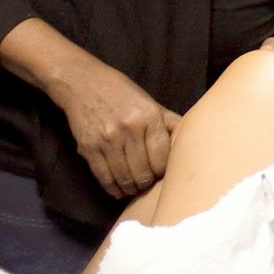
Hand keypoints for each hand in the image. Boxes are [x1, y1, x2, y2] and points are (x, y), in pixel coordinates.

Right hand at [47, 63, 179, 199]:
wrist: (83, 83)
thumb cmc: (122, 93)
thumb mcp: (150, 102)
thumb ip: (169, 123)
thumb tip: (191, 141)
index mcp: (149, 116)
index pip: (162, 158)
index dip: (163, 172)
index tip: (162, 174)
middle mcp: (129, 128)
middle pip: (144, 172)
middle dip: (148, 183)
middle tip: (148, 184)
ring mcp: (108, 139)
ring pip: (125, 178)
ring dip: (132, 189)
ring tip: (135, 188)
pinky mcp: (89, 148)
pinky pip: (104, 177)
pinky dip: (113, 188)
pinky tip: (119, 189)